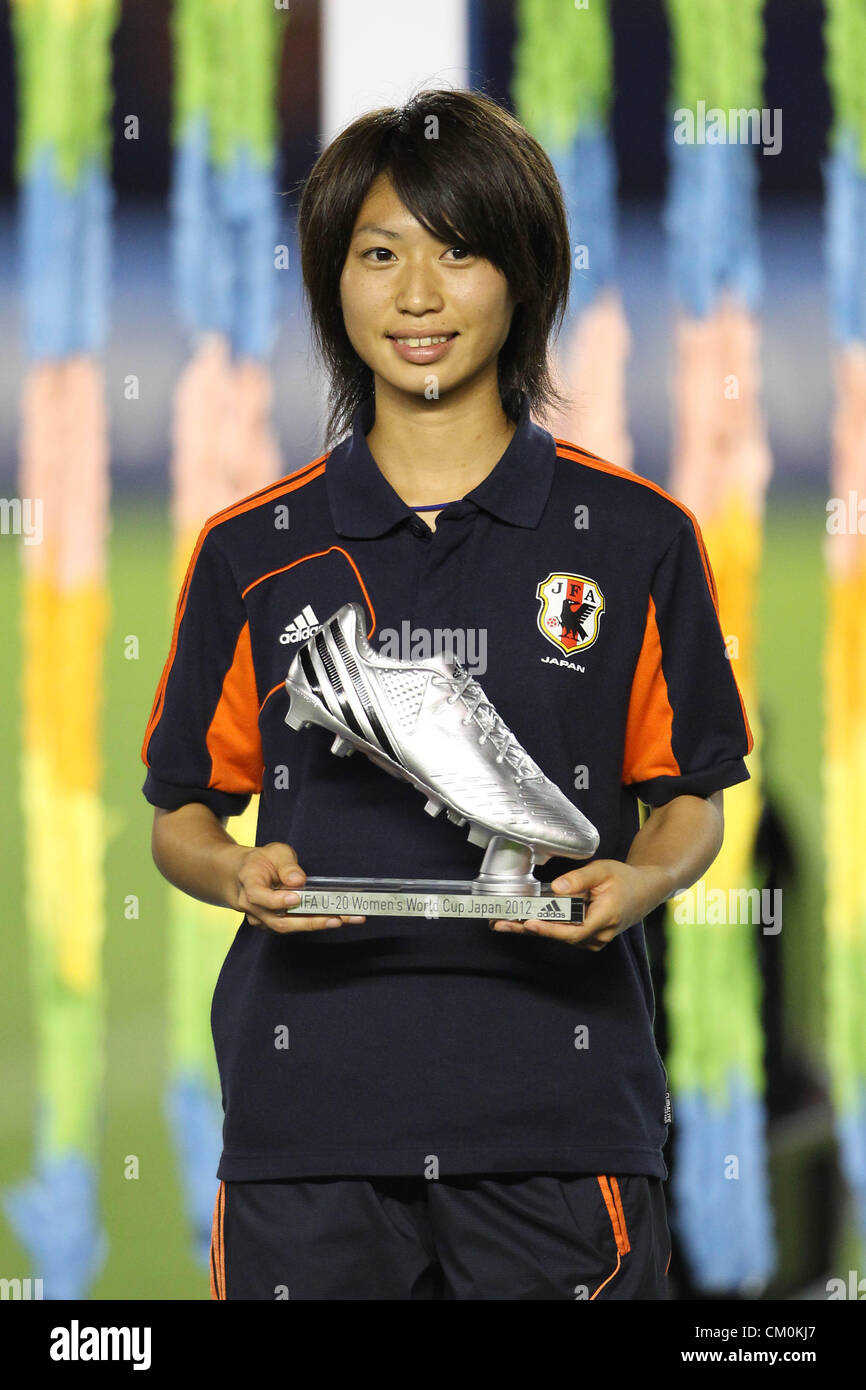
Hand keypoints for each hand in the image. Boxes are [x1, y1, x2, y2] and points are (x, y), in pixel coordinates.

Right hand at [232, 842, 365, 934]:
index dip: (277, 900)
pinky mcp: (273, 925)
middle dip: (310, 922)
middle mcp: (252, 907)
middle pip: (279, 921)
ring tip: (346, 919)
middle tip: (336, 918)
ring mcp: (262, 920)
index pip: (259, 896)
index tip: (296, 898)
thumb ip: (286, 865)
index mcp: (249, 883)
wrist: (245, 874)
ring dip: (318, 925)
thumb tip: (298, 881)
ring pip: (289, 927)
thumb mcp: (275, 852)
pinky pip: (294, 927)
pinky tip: (339, 918)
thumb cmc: (262, 861)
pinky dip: (315, 923)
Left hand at [490, 859, 669, 950]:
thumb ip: (579, 878)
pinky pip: (563, 934)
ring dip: (531, 929)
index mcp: (605, 917)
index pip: (574, 931)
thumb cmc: (625, 879)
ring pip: (559, 936)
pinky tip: (521, 921)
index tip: (530, 924)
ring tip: (502, 921)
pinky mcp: (587, 938)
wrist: (644, 891)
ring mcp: (593, 939)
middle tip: (499, 923)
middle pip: (560, 936)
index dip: (550, 930)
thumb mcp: (603, 870)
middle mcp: (599, 935)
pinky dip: (543, 927)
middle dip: (528, 929)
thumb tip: (557, 888)